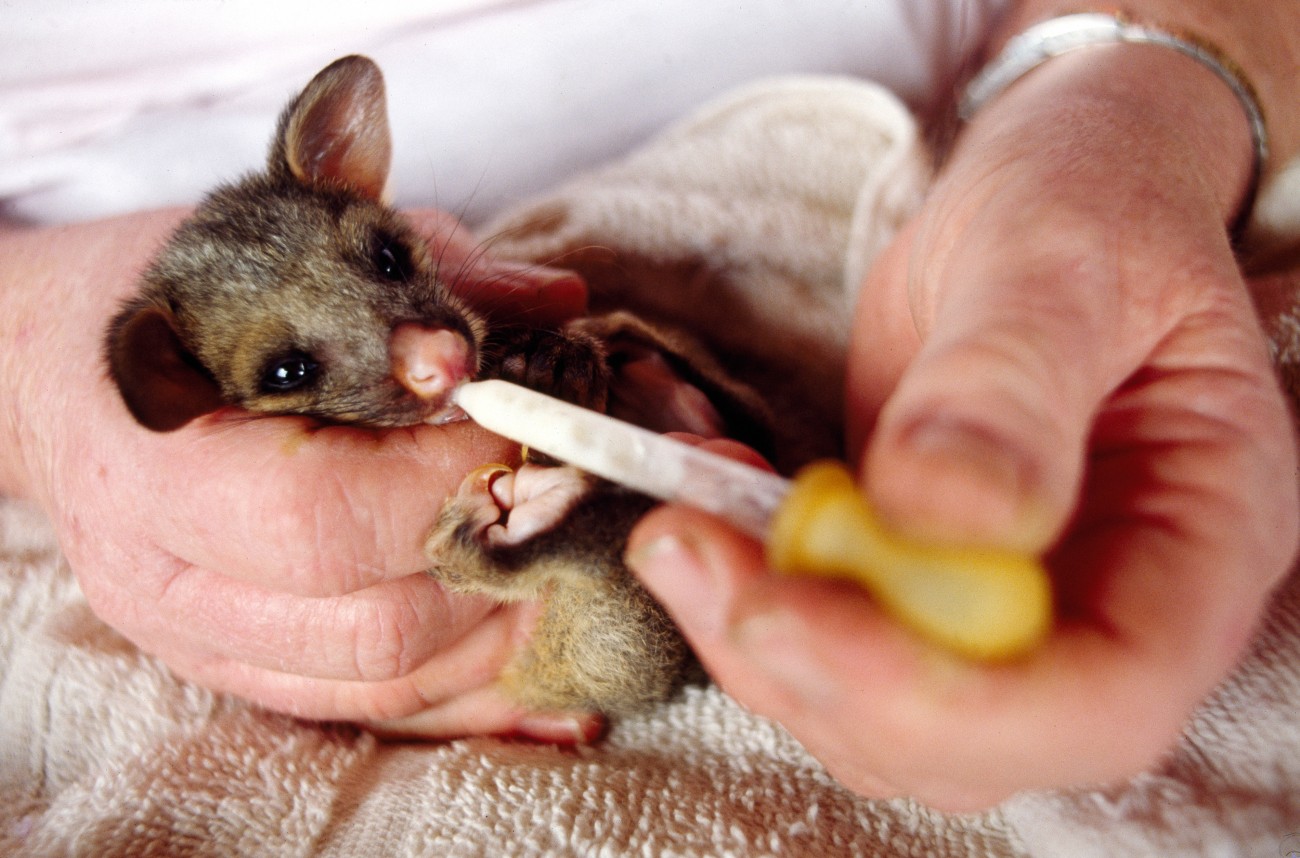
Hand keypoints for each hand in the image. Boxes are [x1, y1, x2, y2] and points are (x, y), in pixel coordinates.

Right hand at [0, 207, 597, 740]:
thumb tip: (557, 302)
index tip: (521, 430)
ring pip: (385, 684)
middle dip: (493, 565)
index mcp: (160, 460)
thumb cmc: (168, 295)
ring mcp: (197, 640)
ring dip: (496, 629)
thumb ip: (422, 278)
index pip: (327, 515)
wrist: (53, 369)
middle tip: (550, 497)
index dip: (451, 481)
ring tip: (546, 554)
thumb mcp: (279, 251)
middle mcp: (165, 577)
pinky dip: (464, 680)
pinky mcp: (235, 669)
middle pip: (373, 626)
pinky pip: (372, 707)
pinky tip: (521, 628)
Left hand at [627, 45, 1298, 808]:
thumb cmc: (1086, 206)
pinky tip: (704, 509)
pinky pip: (830, 639)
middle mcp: (1110, 600)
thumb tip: (944, 512)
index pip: (1105, 693)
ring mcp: (1009, 605)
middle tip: (693, 559)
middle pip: (976, 737)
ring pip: (882, 713)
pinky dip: (749, 594)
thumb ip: (1007, 382)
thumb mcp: (1058, 258)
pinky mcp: (919, 582)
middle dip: (819, 675)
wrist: (1051, 196)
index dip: (946, 697)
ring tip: (683, 524)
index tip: (791, 611)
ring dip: (761, 640)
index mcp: (1199, 533)